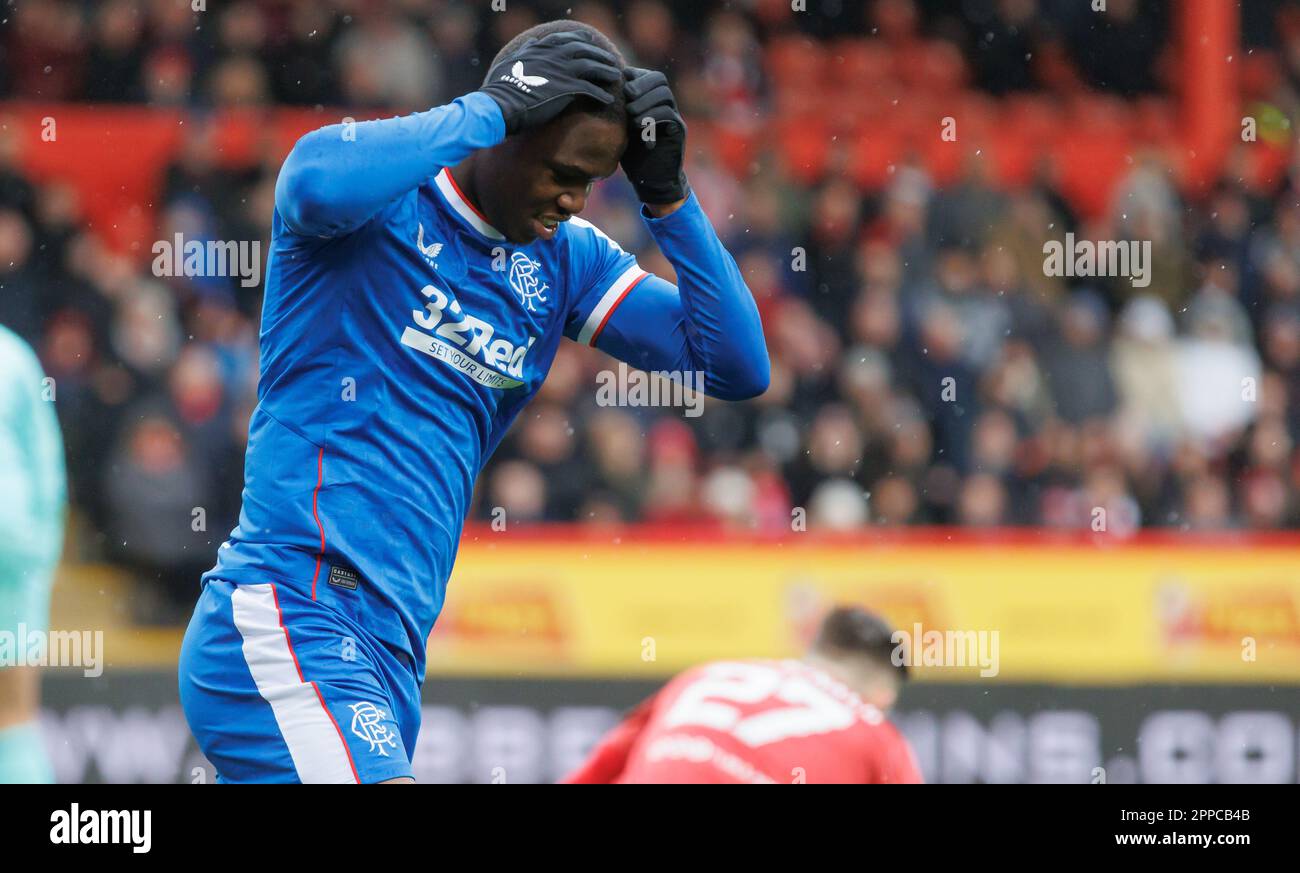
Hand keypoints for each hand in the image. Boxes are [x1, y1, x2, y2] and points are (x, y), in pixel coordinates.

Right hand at [479, 31, 622, 135]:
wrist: (502, 104)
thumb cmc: (503, 86)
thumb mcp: (513, 60)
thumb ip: (527, 50)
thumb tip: (532, 41)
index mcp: (543, 47)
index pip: (569, 38)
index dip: (584, 41)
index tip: (592, 43)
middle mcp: (556, 55)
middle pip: (586, 51)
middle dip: (601, 55)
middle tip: (611, 61)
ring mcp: (563, 71)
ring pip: (593, 67)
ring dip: (606, 72)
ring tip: (616, 77)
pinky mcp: (568, 89)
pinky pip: (591, 90)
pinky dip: (601, 94)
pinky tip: (608, 99)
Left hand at [620, 66, 689, 204]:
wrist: (651, 179)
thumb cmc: (632, 153)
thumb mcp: (620, 128)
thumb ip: (616, 108)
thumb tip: (596, 88)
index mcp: (651, 99)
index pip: (646, 74)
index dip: (632, 77)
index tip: (618, 88)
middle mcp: (665, 104)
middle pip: (658, 78)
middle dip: (641, 85)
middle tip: (627, 97)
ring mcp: (674, 115)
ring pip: (664, 94)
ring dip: (645, 102)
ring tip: (632, 117)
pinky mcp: (678, 129)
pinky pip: (668, 114)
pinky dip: (652, 118)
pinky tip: (640, 128)